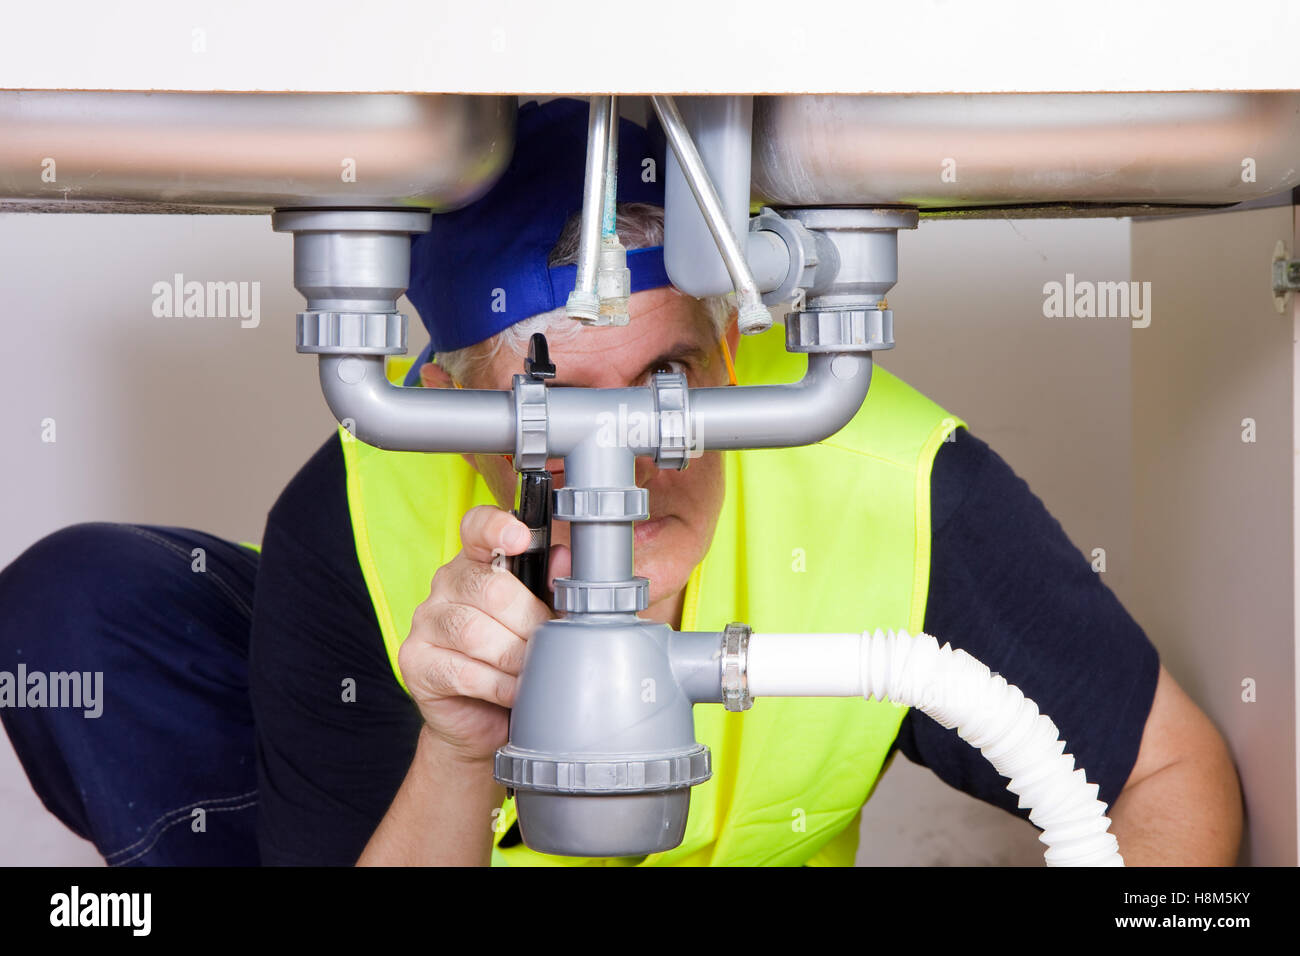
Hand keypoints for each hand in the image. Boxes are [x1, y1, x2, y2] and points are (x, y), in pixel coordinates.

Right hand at [397, 505, 569, 765]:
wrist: (484, 717)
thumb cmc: (514, 658)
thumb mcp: (538, 618)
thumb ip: (550, 587)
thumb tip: (565, 560)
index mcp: (476, 561)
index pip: (477, 528)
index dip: (497, 527)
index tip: (520, 538)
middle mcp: (445, 583)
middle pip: (491, 589)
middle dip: (529, 622)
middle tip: (547, 644)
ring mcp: (426, 621)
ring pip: (476, 633)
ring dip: (515, 658)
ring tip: (531, 671)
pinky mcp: (415, 660)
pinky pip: (463, 670)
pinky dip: (499, 685)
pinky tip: (513, 692)